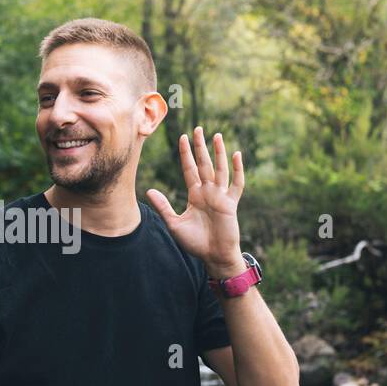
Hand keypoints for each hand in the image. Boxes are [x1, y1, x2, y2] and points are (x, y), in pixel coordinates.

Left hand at [146, 126, 245, 276]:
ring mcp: (220, 196)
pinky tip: (236, 155)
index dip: (186, 154)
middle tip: (197, 129)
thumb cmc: (195, 243)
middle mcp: (208, 192)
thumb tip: (149, 191)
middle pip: (203, 164)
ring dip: (218, 153)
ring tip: (217, 136)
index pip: (189, 169)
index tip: (182, 137)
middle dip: (200, 147)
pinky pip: (236, 184)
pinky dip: (237, 170)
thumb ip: (163, 206)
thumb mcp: (174, 224)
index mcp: (194, 194)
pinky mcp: (231, 204)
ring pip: (219, 169)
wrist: (214, 256)